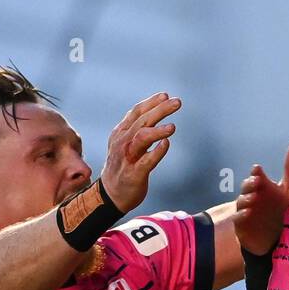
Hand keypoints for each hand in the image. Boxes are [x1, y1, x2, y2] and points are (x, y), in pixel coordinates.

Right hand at [99, 92, 181, 212]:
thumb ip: (137, 128)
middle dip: (160, 110)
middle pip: (142, 121)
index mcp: (121, 133)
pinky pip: (146, 161)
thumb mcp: (125, 143)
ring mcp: (128, 157)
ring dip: (157, 131)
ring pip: (142, 138)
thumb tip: (156, 110)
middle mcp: (123, 142)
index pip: (137, 112)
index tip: (166, 95)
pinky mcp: (134, 173)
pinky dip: (156, 152)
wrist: (111, 194)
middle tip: (177, 103)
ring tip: (172, 127)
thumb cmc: (123, 166)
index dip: (151, 102)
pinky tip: (166, 144)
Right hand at [235, 143, 288, 254]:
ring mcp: (245, 209)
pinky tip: (247, 212)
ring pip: (241, 201)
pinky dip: (241, 215)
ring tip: (253, 197)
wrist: (270, 238)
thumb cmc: (278, 209)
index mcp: (262, 186)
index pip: (256, 175)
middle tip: (257, 181)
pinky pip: (238, 218)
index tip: (258, 169)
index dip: (256, 172)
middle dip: (250, 183)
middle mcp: (252, 195)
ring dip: (246, 198)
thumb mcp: (287, 189)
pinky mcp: (241, 224)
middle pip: (247, 186)